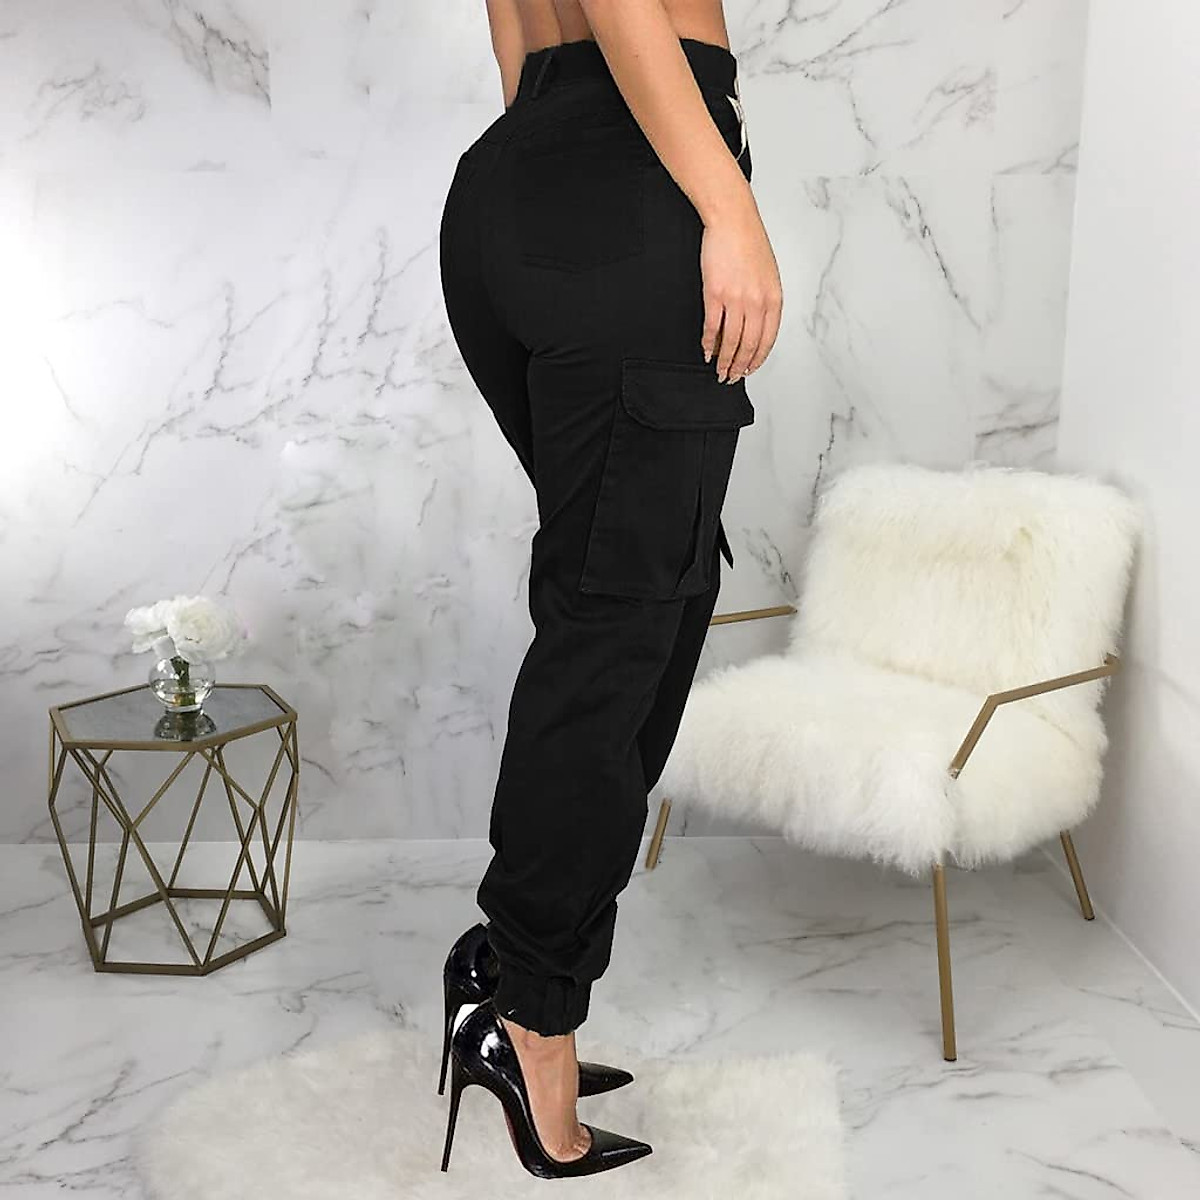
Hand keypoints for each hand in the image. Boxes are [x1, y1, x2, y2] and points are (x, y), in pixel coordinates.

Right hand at [699, 198, 782, 382]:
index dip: (757, 360)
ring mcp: (736, 299)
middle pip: (749, 346)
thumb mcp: (769, 276)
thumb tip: (754, 328)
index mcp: (774, 299)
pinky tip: (706, 350)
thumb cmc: (750, 244)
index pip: (768, 340)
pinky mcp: (715, 294)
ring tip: (718, 370)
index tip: (749, 370)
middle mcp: (757, 302)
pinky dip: (707, 343)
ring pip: (730, 341)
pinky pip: (711, 327)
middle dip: (739, 366)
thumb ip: (765, 302)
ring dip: (723, 360)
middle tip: (731, 377)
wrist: (733, 221)